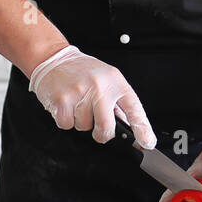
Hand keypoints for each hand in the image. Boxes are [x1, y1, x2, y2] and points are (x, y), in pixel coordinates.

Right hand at [26, 45, 155, 147]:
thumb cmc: (82, 71)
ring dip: (81, 122)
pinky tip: (67, 105)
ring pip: (85, 127)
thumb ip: (118, 103)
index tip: (147, 142)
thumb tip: (130, 128)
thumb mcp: (107, 80)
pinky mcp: (62, 100)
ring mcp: (80, 92)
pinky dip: (66, 120)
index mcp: (115, 81)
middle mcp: (99, 86)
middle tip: (99, 130)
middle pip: (107, 126)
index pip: (134, 108)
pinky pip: (67, 125)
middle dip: (103, 134)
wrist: (54, 59)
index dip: (143, 128)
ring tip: (77, 104)